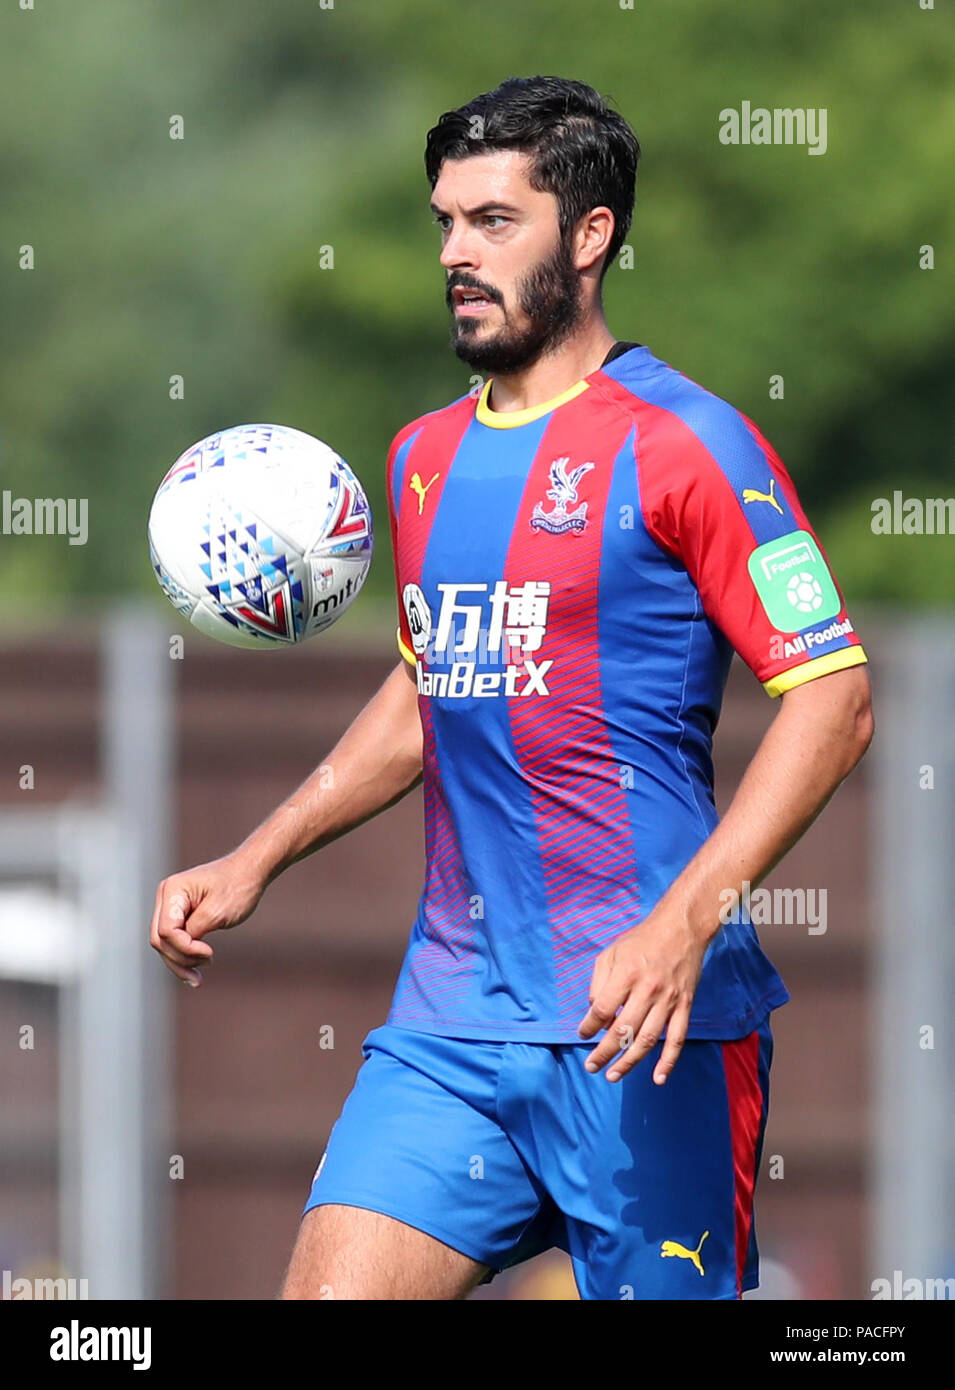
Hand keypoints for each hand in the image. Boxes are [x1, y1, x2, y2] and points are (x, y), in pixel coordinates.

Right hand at [149, 852, 266, 985]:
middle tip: (206, 966)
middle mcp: (166, 897)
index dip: (185, 948)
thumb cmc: (237, 887)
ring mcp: (171, 905)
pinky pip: (175, 940)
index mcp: (173, 890)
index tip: (210, 953)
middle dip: (180, 959)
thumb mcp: (217, 912)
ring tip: (199, 978)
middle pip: (160, 940)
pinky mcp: (179, 915)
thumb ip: (194, 931)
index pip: (166, 931)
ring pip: (165, 944)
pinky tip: (195, 971)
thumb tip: (179, 949)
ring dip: (181, 962)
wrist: (250, 872)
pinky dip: (184, 956)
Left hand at [576, 908, 707, 1084]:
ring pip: (647, 1040)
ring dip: (629, 1062)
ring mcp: (668, 1001)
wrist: (681, 929)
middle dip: (604, 1052)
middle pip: (622, 1030)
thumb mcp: (611, 952)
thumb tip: (595, 1013)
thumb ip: (599, 982)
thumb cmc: (640, 940)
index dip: (589, 1026)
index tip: (582, 1035)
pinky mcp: (685, 1006)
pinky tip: (657, 1078)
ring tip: (613, 1075)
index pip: (602, 1010)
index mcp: (626, 974)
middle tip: (591, 1066)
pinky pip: (677, 1039)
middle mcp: (647, 990)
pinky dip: (668, 1061)